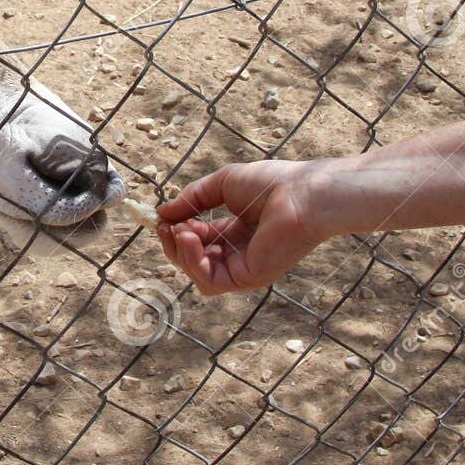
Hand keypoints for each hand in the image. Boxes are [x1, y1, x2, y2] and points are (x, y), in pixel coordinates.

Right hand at [156, 160, 329, 294]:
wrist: (302, 192)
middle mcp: (239, 253)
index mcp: (236, 232)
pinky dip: (192, 261)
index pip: (198, 240)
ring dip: (181, 253)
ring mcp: (244, 268)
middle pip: (194, 260)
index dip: (177, 231)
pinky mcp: (248, 277)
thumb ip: (192, 199)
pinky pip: (209, 280)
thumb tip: (162, 212)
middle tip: (166, 226)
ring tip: (181, 230)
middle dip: (174, 243)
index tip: (163, 218)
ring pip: (198, 274)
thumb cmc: (272, 184)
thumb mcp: (222, 184)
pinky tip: (190, 238)